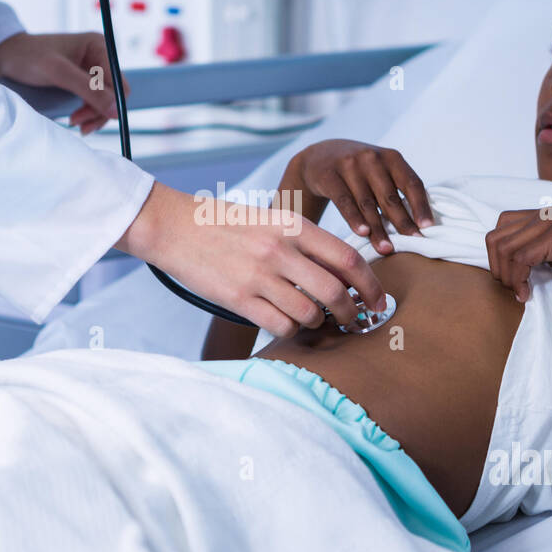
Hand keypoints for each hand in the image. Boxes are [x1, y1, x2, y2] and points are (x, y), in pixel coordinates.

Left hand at [0, 31, 122, 134]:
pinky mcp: (82, 81)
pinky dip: (87, 113)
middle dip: (98, 111)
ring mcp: (91, 70)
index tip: (89, 118)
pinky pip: (94, 102)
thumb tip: (115, 111)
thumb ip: (89, 90)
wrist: (5, 57)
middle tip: (78, 123)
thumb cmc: (27, 57)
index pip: (118, 82)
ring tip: (74, 123)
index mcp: (99, 46)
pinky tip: (75, 120)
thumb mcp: (58, 73)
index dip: (110, 103)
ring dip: (93, 115)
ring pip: (105, 101)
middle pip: (114, 94)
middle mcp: (99, 57)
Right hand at [116, 183, 385, 337]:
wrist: (174, 226)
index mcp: (291, 225)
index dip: (370, 284)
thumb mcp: (270, 220)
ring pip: (309, 315)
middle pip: (334, 292)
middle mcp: (278, 250)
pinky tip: (287, 324)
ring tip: (315, 321)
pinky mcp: (238, 299)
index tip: (377, 301)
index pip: (347, 258)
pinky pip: (280, 326)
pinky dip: (291, 331)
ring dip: (318, 324)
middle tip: (353, 321)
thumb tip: (342, 275)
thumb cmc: (226, 224)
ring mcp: (258, 276)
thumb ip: (304, 242)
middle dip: (351, 313)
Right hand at [281, 140, 433, 254]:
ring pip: (367, 203)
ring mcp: (349, 165)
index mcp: (391, 158)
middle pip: (390, 197)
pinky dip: (354, 218)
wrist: (321, 156)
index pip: (412, 183)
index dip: (421, 206)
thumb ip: (397, 190)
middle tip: (413, 244)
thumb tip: (420, 226)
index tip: (428, 228)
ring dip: (378, 228)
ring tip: (387, 249)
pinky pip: (344, 201)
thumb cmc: (360, 171)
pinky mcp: (329, 175)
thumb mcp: (381, 171)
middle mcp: (371, 158)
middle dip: (403, 223)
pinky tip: (362, 233)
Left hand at [484, 203, 551, 301]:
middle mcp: (540, 215)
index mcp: (542, 215)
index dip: (499, 256)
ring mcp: (547, 223)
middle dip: (496, 267)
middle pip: (494, 238)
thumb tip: (532, 270)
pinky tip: (528, 293)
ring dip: (507, 276)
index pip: (501, 228)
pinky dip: (519, 280)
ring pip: (503, 249)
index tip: (513, 278)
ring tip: (521, 292)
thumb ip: (548, 252)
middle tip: (512, 287)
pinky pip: (521, 259)